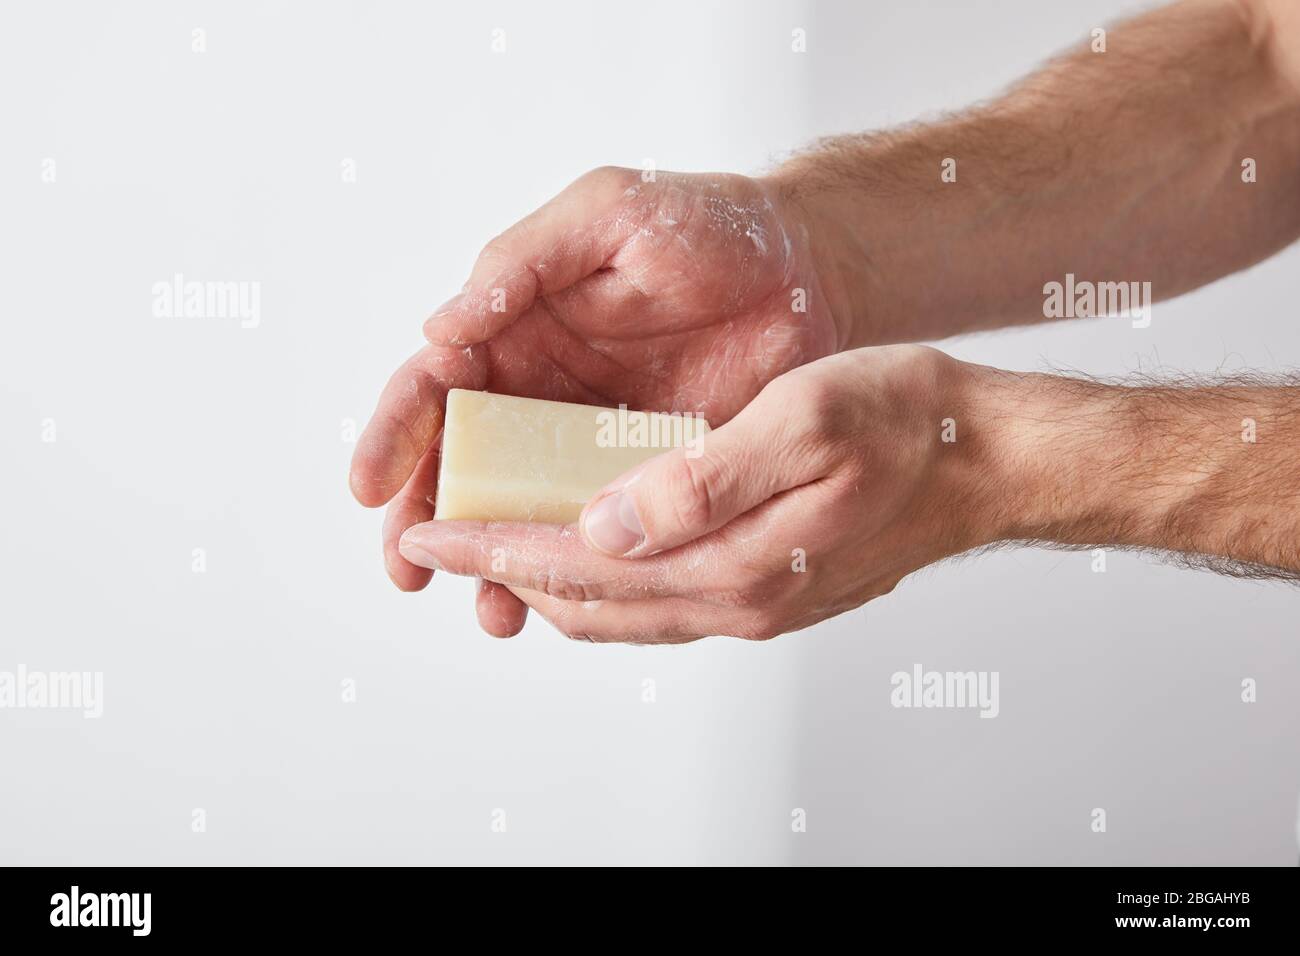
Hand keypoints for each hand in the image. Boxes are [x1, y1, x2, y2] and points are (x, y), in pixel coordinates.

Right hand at [350, 167, 848, 635]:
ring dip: (495, 563)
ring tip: (493, 610)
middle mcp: (539, 392)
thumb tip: (440, 327)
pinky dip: (575, 570)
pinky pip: (597, 533)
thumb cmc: (708, 224)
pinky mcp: (647, 480)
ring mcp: (590, 444)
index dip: (396, 434)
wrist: (810, 271)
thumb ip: (522, 262)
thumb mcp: (608, 215)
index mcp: (514, 328)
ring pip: (522, 513)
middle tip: (410, 569)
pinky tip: (561, 603)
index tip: (370, 486)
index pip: (434, 384)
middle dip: (428, 519)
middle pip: (461, 465)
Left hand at [396, 345, 990, 642]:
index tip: (429, 529)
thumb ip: (697, 481)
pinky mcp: (769, 591)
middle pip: (587, 601)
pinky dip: (604, 582)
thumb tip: (603, 524)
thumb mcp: (803, 422)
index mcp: (734, 562)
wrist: (989, 462)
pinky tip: (589, 549)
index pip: (579, 563)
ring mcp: (754, 604)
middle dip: (503, 570)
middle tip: (439, 541)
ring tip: (496, 548)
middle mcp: (736, 599)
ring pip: (620, 611)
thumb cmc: (907, 426)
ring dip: (548, 582)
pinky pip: (659, 602)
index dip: (494, 544)